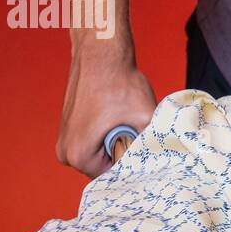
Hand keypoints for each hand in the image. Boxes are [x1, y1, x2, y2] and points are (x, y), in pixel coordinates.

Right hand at [56, 47, 156, 176]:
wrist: (100, 52)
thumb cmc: (119, 82)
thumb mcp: (145, 117)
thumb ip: (154, 145)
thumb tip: (165, 162)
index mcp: (78, 157)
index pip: (114, 178)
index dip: (135, 167)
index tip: (148, 154)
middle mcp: (66, 153)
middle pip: (106, 168)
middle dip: (126, 155)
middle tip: (139, 133)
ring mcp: (65, 140)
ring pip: (102, 155)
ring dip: (119, 144)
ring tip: (129, 123)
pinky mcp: (70, 129)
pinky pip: (95, 143)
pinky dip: (110, 135)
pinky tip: (120, 119)